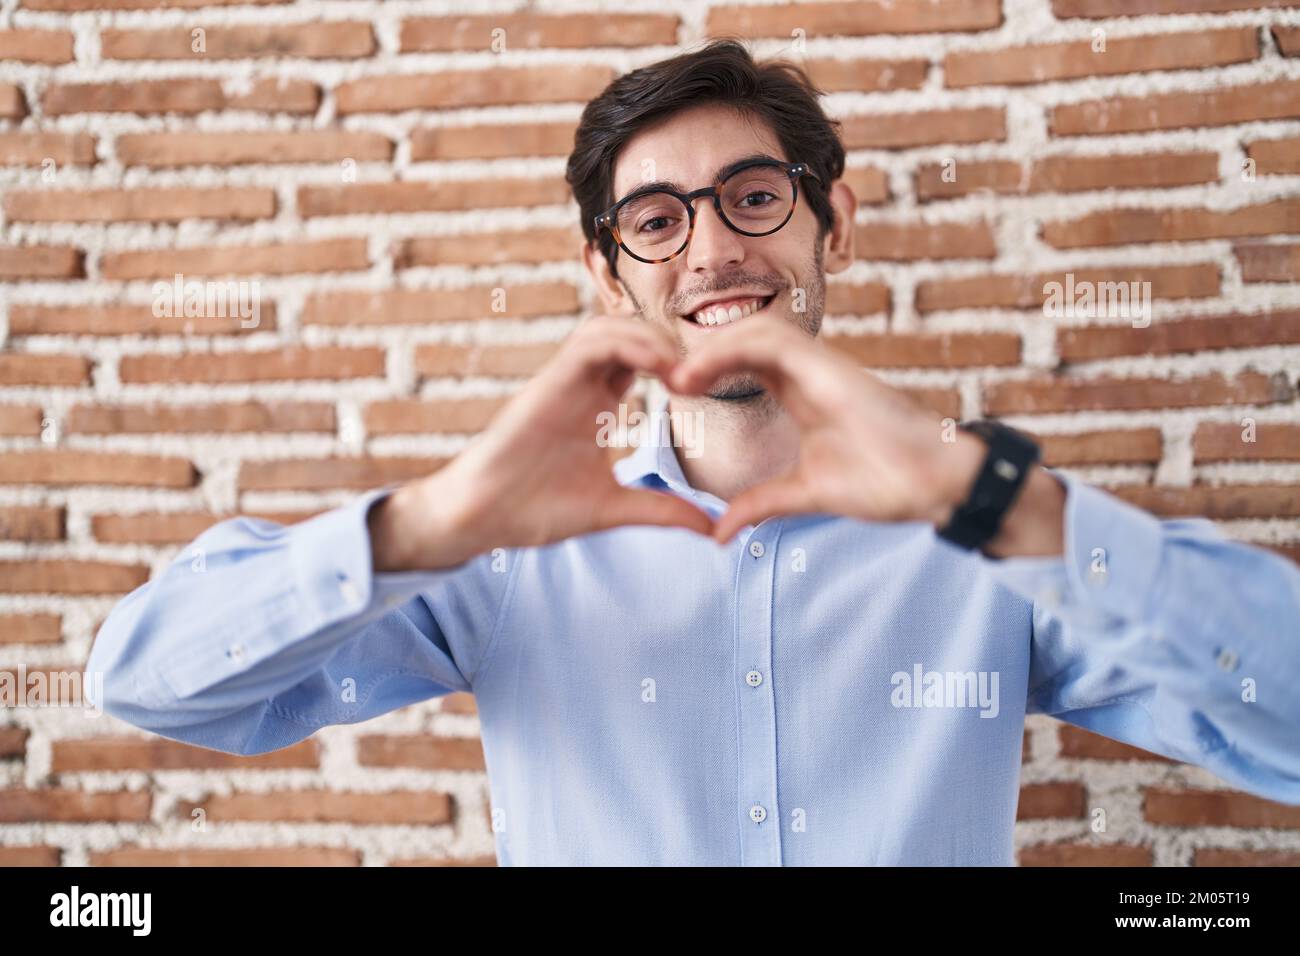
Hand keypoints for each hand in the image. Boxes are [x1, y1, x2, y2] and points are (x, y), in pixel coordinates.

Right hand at [371, 316, 714, 570]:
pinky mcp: (548, 383)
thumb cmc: (535, 509)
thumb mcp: (613, 509)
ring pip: (610, 327)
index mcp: (597, 404)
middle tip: (703, 372)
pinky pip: (589, 344)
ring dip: (652, 337)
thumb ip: (661, 511)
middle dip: (670, 342)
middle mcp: (582, 384)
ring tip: (682, 368)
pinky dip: (626, 343)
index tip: (708, 387)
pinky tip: (658, 365)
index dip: (677, 362)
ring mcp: (564, 380)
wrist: (481, 517)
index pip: (642, 359)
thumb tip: (712, 527)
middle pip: (631, 333)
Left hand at [667, 316, 988, 544]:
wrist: (933, 484)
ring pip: (754, 329)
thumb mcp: (805, 494)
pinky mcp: (830, 366)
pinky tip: (698, 375)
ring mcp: (821, 364)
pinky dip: (729, 350)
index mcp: (801, 392)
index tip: (673, 396)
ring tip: (675, 379)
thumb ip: (761, 504)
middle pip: (743, 339)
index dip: (706, 371)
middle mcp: (808, 371)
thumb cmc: (883, 483)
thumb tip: (719, 532)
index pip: (743, 363)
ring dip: (709, 349)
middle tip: (663, 381)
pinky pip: (771, 340)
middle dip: (700, 355)